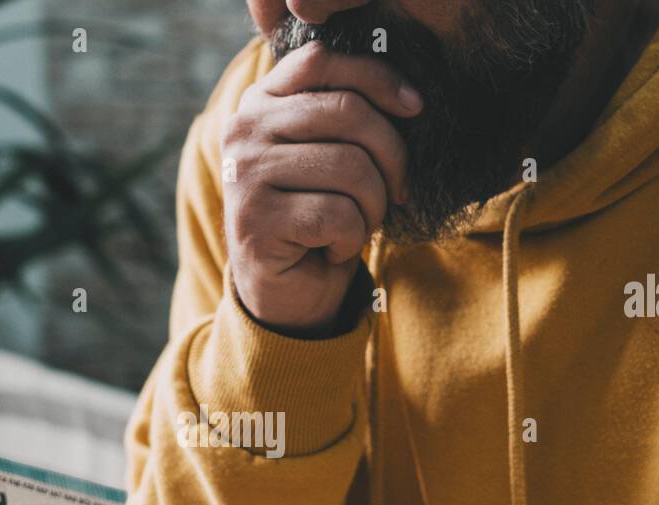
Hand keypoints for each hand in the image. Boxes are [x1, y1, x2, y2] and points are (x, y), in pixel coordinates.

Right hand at [221, 40, 421, 332]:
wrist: (283, 289)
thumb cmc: (316, 215)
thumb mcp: (328, 153)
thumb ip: (345, 115)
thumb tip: (409, 100)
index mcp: (260, 101)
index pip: (323, 60)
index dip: (378, 77)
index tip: (415, 107)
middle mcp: (243, 129)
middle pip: (349, 113)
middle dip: (392, 158)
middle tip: (395, 193)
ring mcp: (245, 174)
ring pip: (351, 168)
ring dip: (374, 206)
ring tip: (360, 224)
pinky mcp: (256, 221)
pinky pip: (338, 215)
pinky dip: (352, 239)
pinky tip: (333, 248)